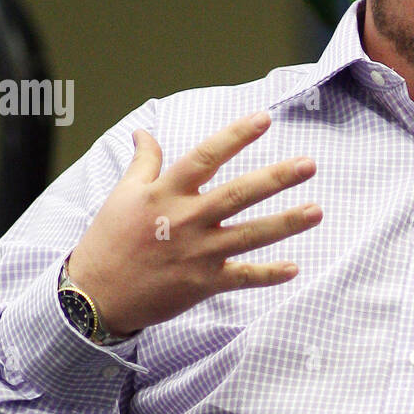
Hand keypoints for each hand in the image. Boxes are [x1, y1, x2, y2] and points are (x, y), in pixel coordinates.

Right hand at [66, 112, 321, 336]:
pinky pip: (242, 277)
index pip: (206, 156)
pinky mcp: (203, 283)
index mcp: (167, 193)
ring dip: (286, 223)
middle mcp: (187, 219)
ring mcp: (198, 252)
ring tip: (317, 210)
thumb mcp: (123, 194)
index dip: (236, 136)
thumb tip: (143, 131)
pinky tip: (294, 268)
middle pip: (239, 194)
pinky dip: (268, 275)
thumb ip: (144, 162)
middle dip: (277, 178)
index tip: (265, 118)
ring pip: (250, 234)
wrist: (96, 294)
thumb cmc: (110, 239)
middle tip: (309, 164)